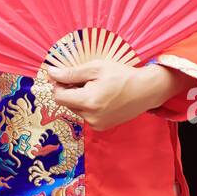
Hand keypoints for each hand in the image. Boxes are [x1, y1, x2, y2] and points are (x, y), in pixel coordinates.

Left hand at [45, 59, 184, 131]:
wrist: (146, 90)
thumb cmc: (122, 75)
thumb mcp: (96, 68)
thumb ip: (71, 73)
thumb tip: (51, 73)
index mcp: (88, 102)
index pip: (59, 97)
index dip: (58, 85)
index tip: (64, 75)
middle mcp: (90, 117)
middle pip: (67, 103)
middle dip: (70, 90)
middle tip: (85, 79)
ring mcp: (96, 124)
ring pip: (76, 109)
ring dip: (79, 98)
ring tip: (96, 87)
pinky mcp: (102, 127)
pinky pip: (86, 115)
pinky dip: (88, 105)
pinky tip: (101, 96)